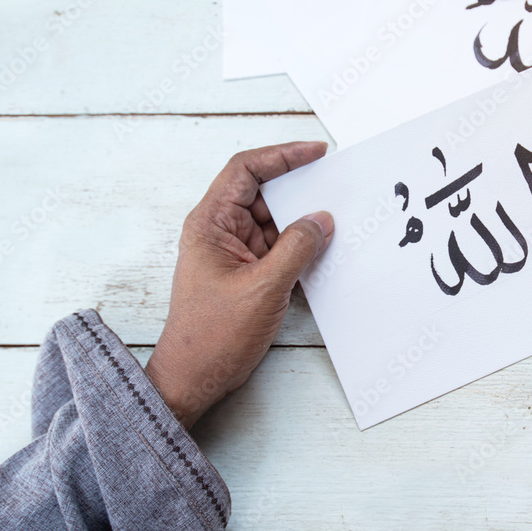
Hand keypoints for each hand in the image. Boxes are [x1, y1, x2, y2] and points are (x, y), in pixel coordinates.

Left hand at [146, 142, 332, 428]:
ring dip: (302, 219)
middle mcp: (220, 231)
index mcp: (211, 223)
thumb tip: (321, 220)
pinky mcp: (247, 273)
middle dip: (298, 187)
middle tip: (335, 183)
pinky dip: (300, 244)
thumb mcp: (264, 288)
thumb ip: (297, 248)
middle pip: (262, 192)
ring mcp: (234, 252)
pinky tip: (324, 247)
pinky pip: (278, 246)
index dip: (281, 155)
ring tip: (336, 217)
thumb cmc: (213, 336)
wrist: (195, 377)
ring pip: (274, 220)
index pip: (246, 170)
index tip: (315, 152)